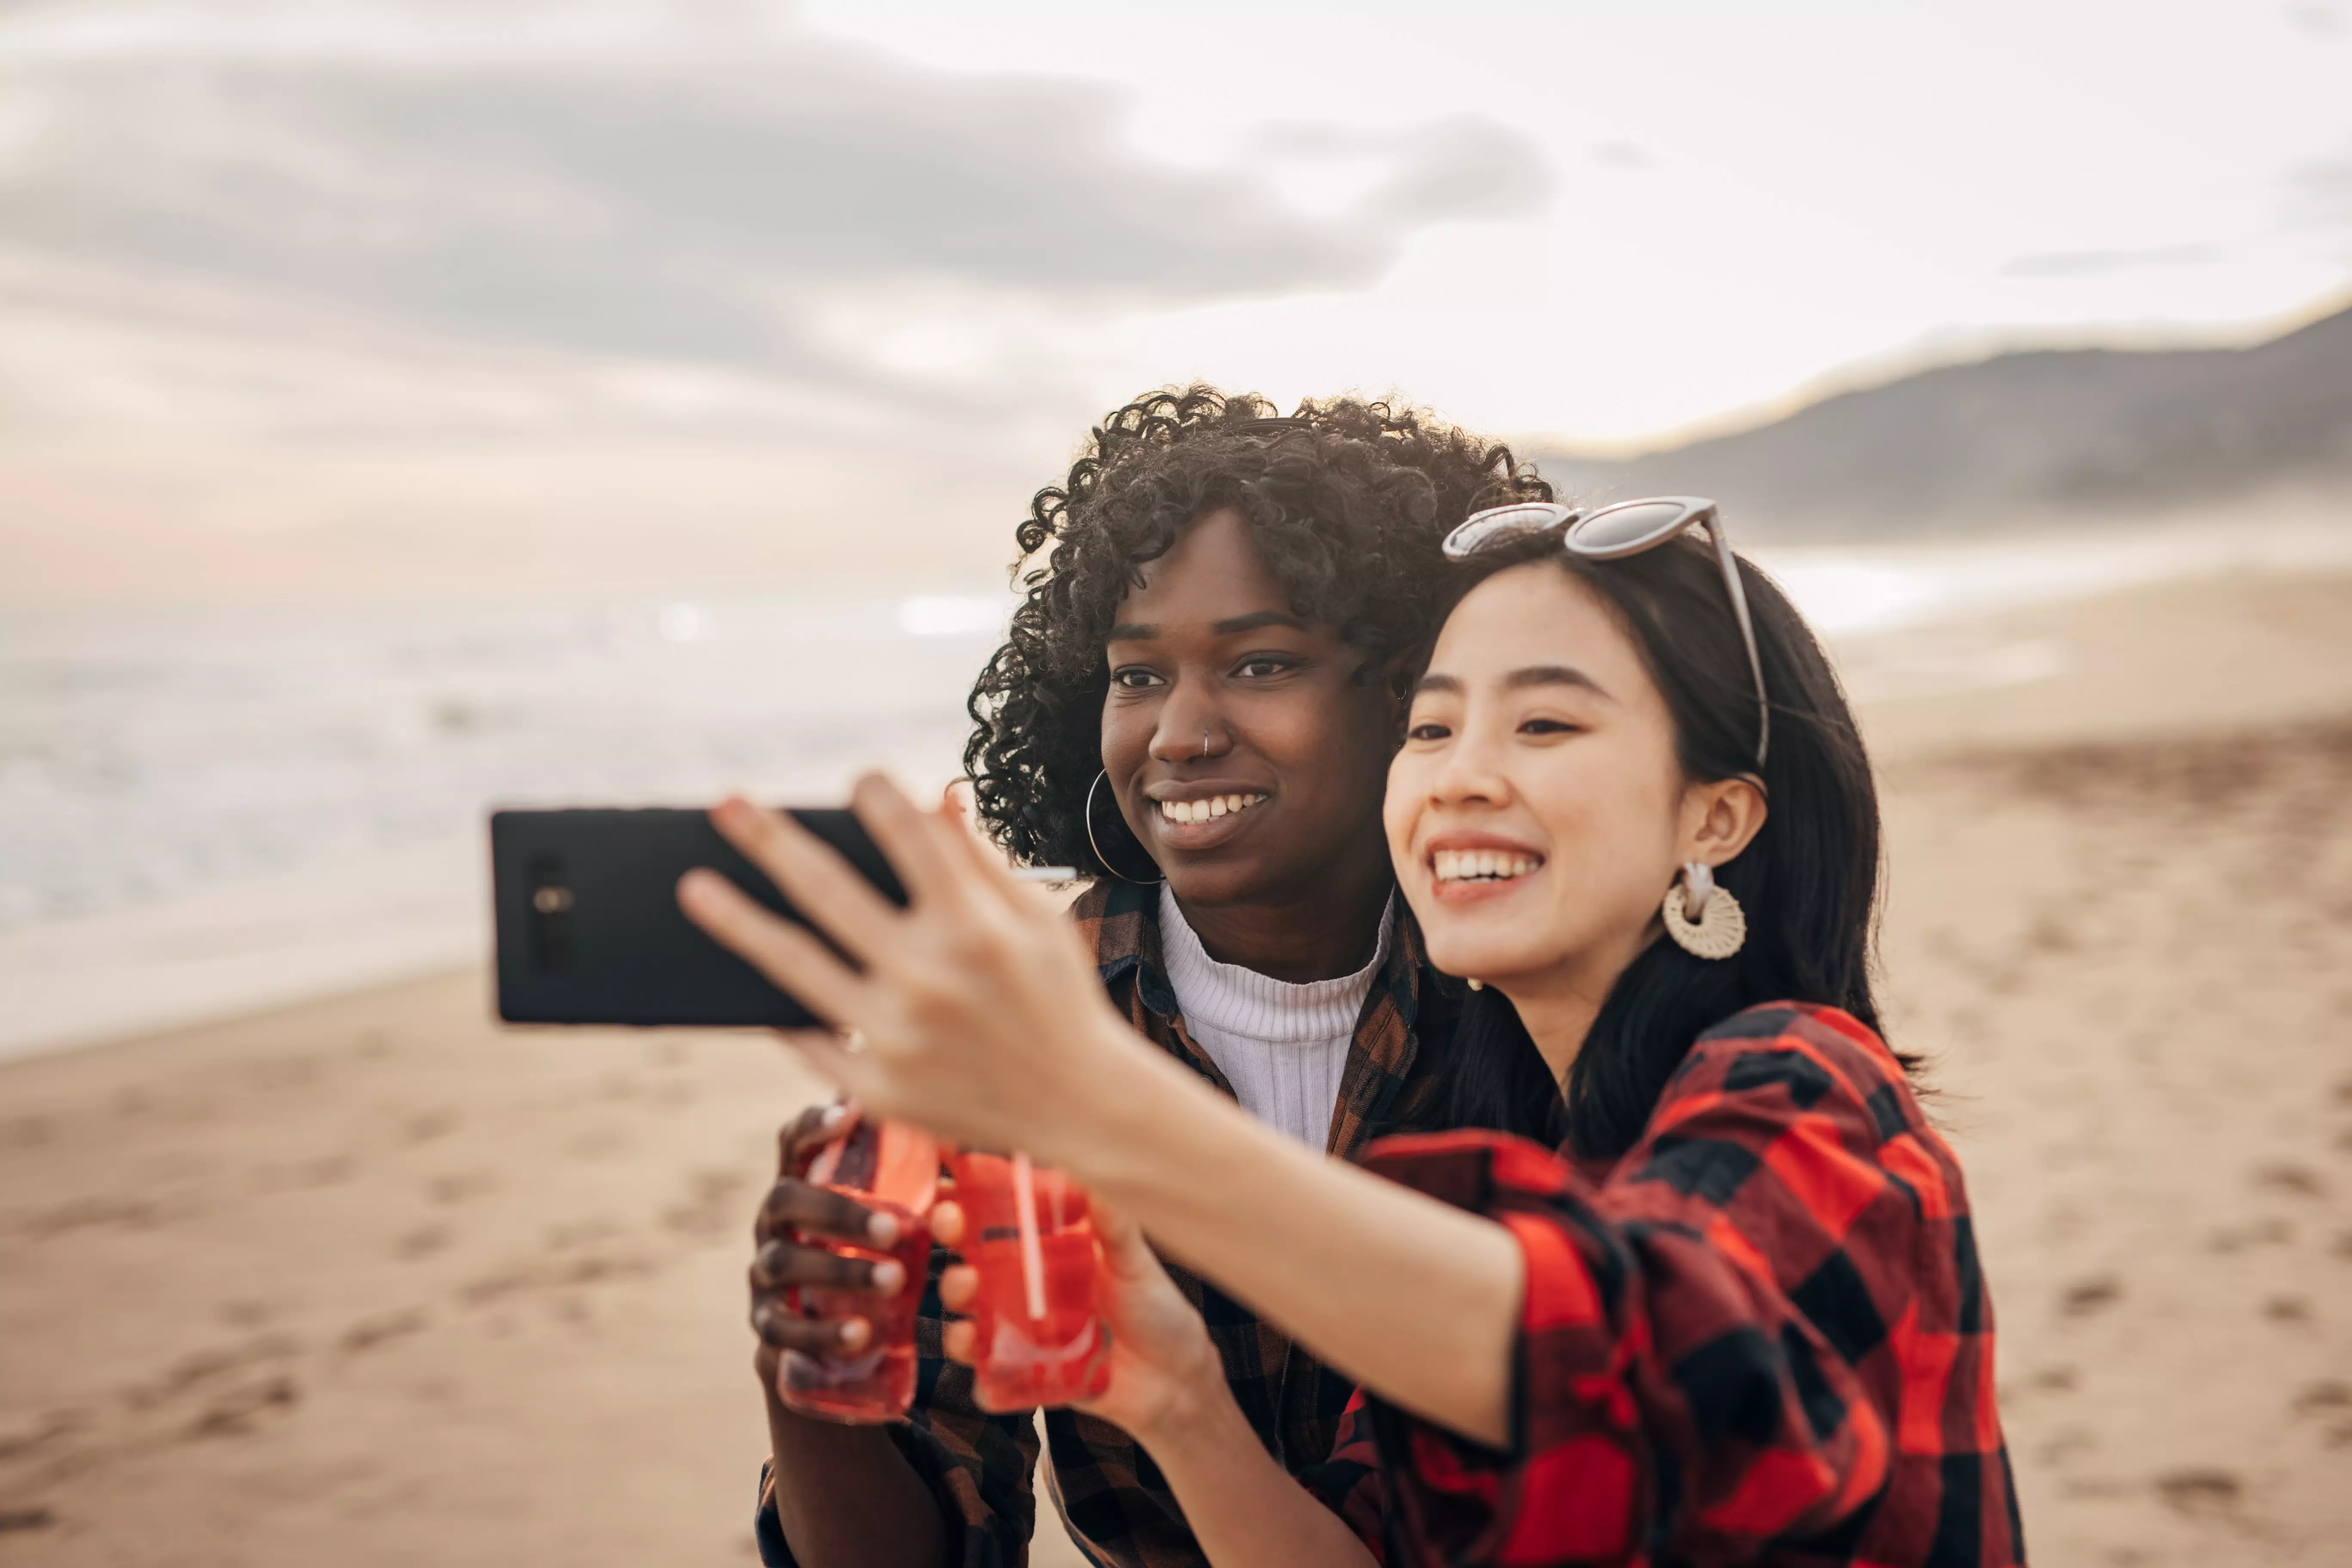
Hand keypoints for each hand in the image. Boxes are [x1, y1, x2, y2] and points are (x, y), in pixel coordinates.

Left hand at [677, 777, 1159, 1163]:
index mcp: (976, 926)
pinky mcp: (879, 1085)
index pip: (908, 836)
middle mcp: (930, 977)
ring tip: (693, 888)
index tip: (855, 778)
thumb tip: (933, 796)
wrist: (1082, 1107)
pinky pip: (809, 1034)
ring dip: (737, 920)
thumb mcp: (1038, 921)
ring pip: (795, 963)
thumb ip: (981, 862)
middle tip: (723, 805)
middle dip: (770, 840)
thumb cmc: (1058, 998)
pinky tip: (739, 976)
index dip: (876, 796)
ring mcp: (898, 1035)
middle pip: (829, 890)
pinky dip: (776, 1004)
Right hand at [749, 1100, 915, 1395]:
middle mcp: (774, 1224)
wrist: (833, 1350)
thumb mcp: (893, 1219)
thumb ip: (920, 1185)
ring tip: (894, 1281)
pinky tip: (861, 1335)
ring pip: (785, 1264)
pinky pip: (783, 1332)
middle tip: (895, 1231)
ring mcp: (766, 1278)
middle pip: (788, 1200)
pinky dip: (821, 1334)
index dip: (818, 1123)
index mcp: (803, 1185)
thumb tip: (974, 1144)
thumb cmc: (873, 1260)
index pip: (796, 1142)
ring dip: (840, 1271)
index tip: (854, 1112)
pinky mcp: (769, 1331)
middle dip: (840, 1212)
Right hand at [934, 1197, 1221, 1444]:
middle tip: (951, 1226)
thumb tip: (1091, 1170)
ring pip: (969, 1309)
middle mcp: (1028, 1283)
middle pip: (972, 1254)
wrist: (1172, 1378)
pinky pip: (990, 1373)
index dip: (969, 1195)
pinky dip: (979, 1374)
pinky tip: (983, 1366)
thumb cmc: (1156, 1309)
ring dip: (956, 1296)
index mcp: (1050, 1245)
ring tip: (967, 1289)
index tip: (951, 1178)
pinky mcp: (1025, 1370)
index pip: (999, 1212)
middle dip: (950, 1236)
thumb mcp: (1136, 1259)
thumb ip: (1113, 1219)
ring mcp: (1021, 1326)